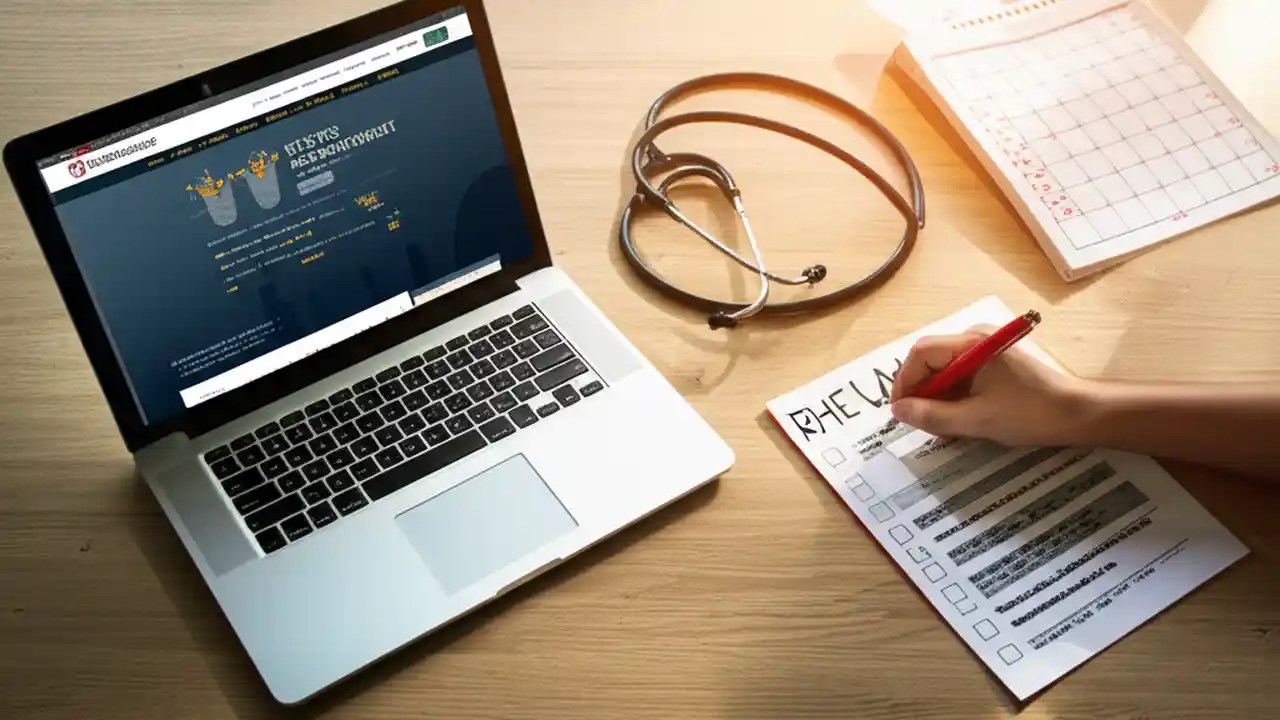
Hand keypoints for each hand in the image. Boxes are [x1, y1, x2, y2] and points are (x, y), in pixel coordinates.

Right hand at [888, 325, 1088, 446]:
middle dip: (921, 392)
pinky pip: (963, 374)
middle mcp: (976, 338)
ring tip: (942, 426)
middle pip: (931, 359)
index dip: (904, 382)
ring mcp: (987, 348)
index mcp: (971, 343)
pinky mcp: (996, 361)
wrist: (1077, 413)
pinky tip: (960, 419)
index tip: (901, 411)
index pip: (920, 354)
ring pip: (946, 369)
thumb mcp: (975, 420)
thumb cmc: (1028, 413)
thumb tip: (898, 411)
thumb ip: (932, 415)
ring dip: (938, 397)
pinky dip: (955, 396)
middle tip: (921, 422)